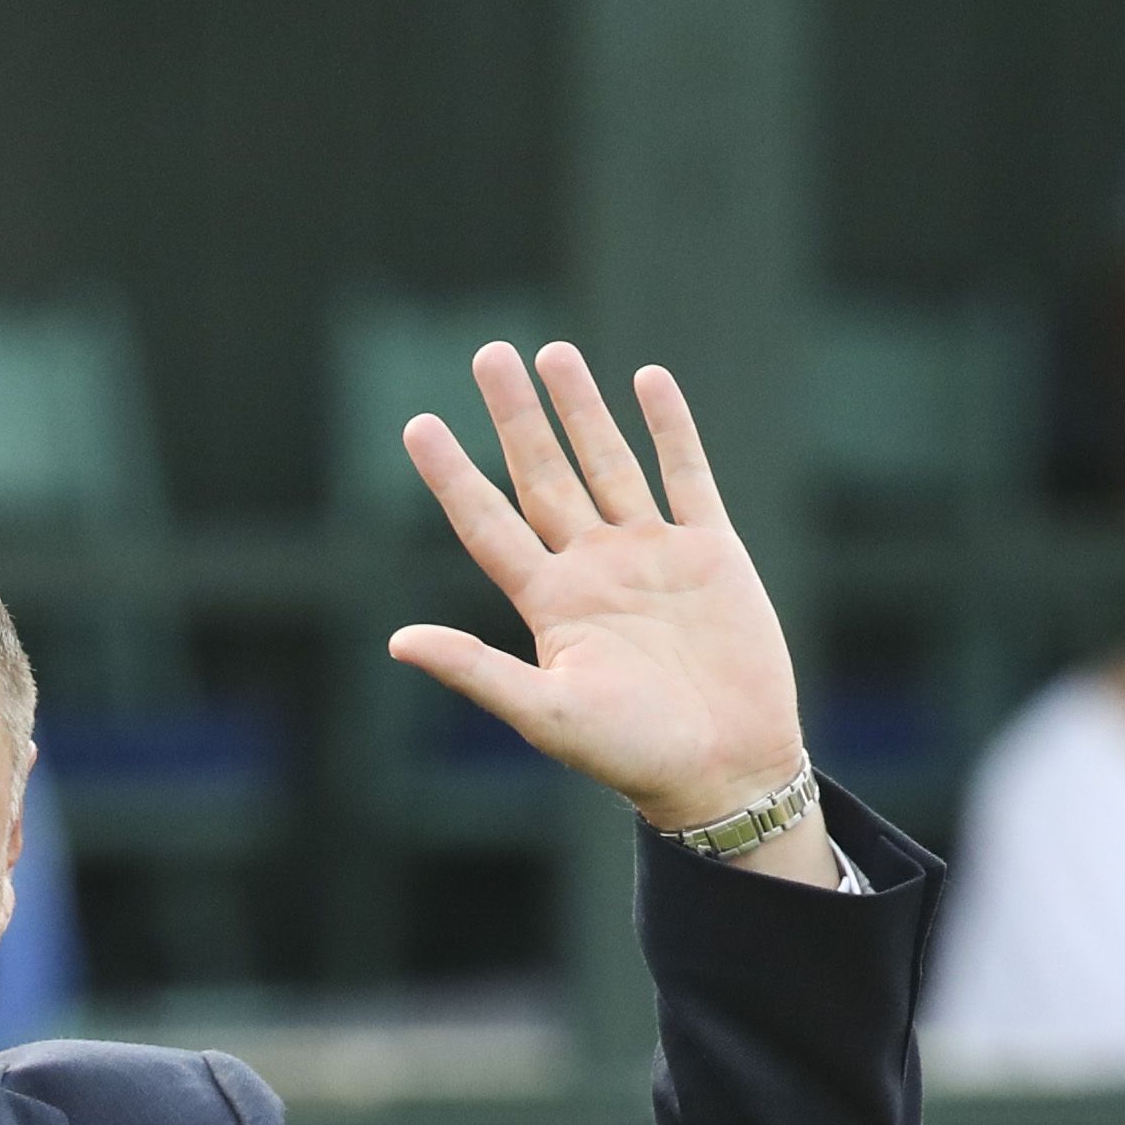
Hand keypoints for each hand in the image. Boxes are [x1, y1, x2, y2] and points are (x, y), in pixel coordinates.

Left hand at [388, 343, 814, 841]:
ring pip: (608, 462)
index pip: (488, 523)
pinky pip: (686, 476)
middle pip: (543, 475)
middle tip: (489, 354)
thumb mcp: (545, 713)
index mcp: (550, 604)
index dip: (452, 476)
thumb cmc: (632, 755)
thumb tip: (397, 642)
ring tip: (554, 353)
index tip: (417, 425)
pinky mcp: (711, 552)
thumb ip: (475, 670)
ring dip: (582, 410)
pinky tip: (648, 381)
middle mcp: (593, 569)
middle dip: (516, 416)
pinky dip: (670, 429)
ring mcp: (652, 555)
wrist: (727, 771)